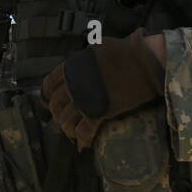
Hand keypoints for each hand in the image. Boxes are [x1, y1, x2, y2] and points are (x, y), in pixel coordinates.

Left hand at [41, 29, 164, 150]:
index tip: (46, 103)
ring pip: (66, 120)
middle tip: (62, 120)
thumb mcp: (97, 47)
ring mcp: (85, 99)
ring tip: (72, 133)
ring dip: (68, 129)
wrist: (145, 61)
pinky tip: (83, 144)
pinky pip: (85, 130)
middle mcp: (74, 84)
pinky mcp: (100, 112)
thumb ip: (85, 59)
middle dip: (57, 114)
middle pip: (56, 104)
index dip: (46, 96)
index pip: (49, 84)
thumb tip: (83, 64)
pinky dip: (83, 139)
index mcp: (71, 67)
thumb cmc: (126, 50)